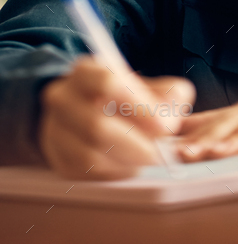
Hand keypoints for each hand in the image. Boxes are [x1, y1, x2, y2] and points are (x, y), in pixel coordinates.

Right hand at [39, 55, 194, 178]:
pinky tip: (132, 164)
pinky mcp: (59, 160)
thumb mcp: (147, 86)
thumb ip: (168, 93)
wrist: (91, 114)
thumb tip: (173, 109)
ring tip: (150, 158)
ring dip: (127, 161)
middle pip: (97, 126)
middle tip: (162, 152)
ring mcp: (55, 131)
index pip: (107, 83)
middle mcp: (63, 98)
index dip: (139, 107)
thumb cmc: (125, 98)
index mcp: (86, 71)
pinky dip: (116, 172)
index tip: (164, 126)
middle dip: (136, 143)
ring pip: (90, 154)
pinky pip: (88, 173)